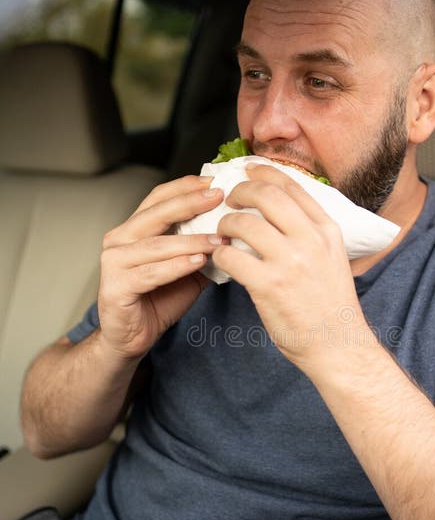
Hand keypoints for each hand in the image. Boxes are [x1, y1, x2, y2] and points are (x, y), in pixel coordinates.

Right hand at [97, 175, 225, 360]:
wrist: (131, 337)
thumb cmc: (157, 300)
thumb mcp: (187, 268)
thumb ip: (202, 247)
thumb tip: (236, 228)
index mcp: (134, 229)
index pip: (159, 198)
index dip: (186, 187)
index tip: (215, 181)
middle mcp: (119, 239)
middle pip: (157, 213)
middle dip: (191, 202)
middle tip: (220, 196)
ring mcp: (114, 262)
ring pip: (157, 245)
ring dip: (192, 241)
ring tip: (219, 238)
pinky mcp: (115, 286)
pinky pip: (151, 273)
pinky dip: (176, 267)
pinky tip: (198, 262)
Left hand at [212, 164, 372, 373]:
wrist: (338, 344)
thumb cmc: (330, 306)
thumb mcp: (331, 258)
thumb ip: (309, 234)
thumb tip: (280, 213)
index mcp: (326, 230)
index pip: (291, 186)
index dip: (264, 172)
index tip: (248, 169)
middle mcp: (310, 240)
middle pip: (265, 195)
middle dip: (240, 192)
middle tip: (229, 200)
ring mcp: (289, 262)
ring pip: (243, 224)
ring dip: (225, 224)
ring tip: (222, 233)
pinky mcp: (269, 285)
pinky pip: (231, 256)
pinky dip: (220, 254)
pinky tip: (221, 259)